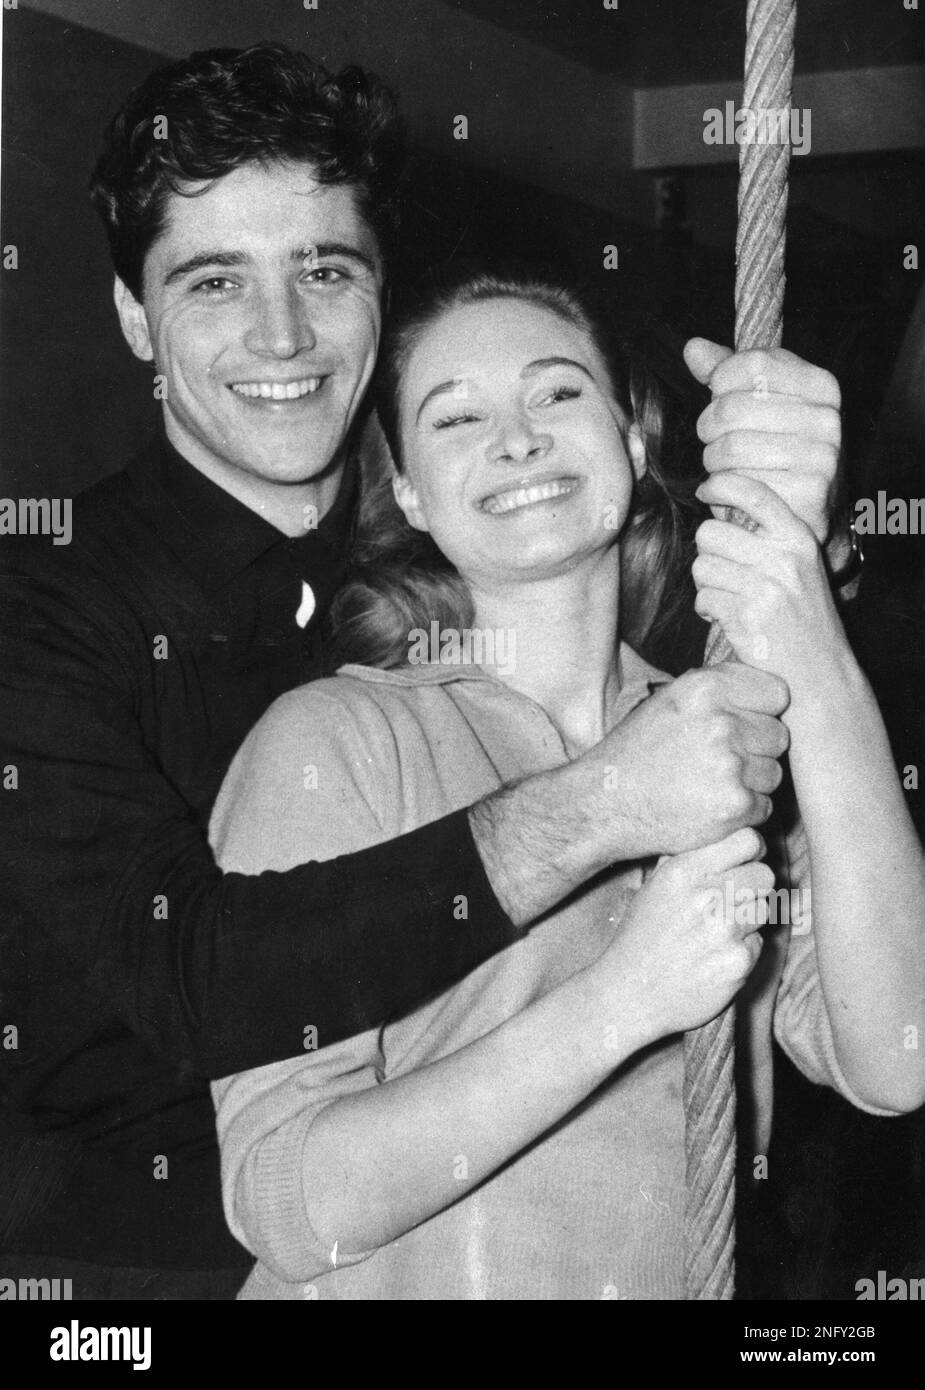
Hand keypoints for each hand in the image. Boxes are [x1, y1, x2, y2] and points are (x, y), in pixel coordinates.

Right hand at [593, 662, 789, 858]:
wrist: (605, 803)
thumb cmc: (638, 751)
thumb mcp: (669, 700)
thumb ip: (719, 688)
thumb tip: (771, 689)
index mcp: (705, 688)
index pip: (777, 693)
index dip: (762, 710)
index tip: (743, 722)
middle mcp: (722, 723)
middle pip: (779, 735)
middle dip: (756, 748)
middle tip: (719, 758)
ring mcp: (731, 766)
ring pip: (774, 773)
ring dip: (751, 782)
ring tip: (710, 782)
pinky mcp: (736, 805)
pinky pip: (765, 806)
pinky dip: (743, 811)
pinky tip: (710, 805)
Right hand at [595, 828, 771, 1037]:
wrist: (630, 993)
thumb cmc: (643, 935)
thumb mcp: (654, 885)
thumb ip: (687, 856)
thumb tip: (724, 832)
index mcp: (684, 870)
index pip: (748, 839)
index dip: (750, 852)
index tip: (740, 864)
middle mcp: (707, 896)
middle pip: (765, 874)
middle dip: (752, 887)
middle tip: (730, 902)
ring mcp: (725, 931)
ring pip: (765, 908)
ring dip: (748, 919)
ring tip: (717, 932)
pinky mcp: (739, 963)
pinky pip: (760, 944)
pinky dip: (743, 950)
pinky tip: (715, 957)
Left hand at [684, 338, 839, 544]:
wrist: (798, 514)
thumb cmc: (771, 452)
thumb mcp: (755, 404)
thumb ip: (726, 373)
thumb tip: (693, 347)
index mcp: (820, 385)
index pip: (752, 362)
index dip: (720, 381)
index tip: (718, 398)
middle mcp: (827, 418)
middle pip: (733, 406)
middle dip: (709, 425)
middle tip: (712, 440)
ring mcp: (821, 457)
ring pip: (732, 446)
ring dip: (712, 459)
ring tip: (720, 465)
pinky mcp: (806, 493)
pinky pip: (738, 482)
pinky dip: (718, 487)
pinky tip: (724, 490)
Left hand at [692, 472, 852, 699]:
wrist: (818, 672)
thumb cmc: (802, 617)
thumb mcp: (799, 566)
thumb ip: (768, 538)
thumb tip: (716, 509)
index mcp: (799, 538)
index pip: (754, 491)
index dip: (721, 484)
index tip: (706, 490)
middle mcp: (784, 558)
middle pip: (710, 532)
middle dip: (708, 553)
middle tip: (725, 572)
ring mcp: (765, 587)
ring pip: (701, 566)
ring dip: (706, 585)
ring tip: (730, 598)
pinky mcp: (746, 616)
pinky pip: (702, 598)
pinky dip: (708, 610)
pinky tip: (728, 618)